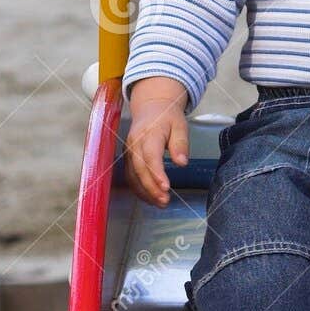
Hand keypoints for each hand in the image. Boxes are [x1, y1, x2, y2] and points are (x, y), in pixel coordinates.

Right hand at [126, 78, 189, 206]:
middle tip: (165, 201)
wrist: (151, 107)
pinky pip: (130, 176)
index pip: (150, 156)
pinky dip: (139, 189)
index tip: (166, 187)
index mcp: (149, 133)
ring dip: (145, 192)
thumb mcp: (180, 125)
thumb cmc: (167, 117)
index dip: (156, 173)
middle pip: (140, 169)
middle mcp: (135, 143)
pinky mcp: (127, 158)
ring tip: (160, 203)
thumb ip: (180, 144)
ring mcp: (128, 151)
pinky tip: (150, 197)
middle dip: (151, 188)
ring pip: (132, 175)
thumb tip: (182, 162)